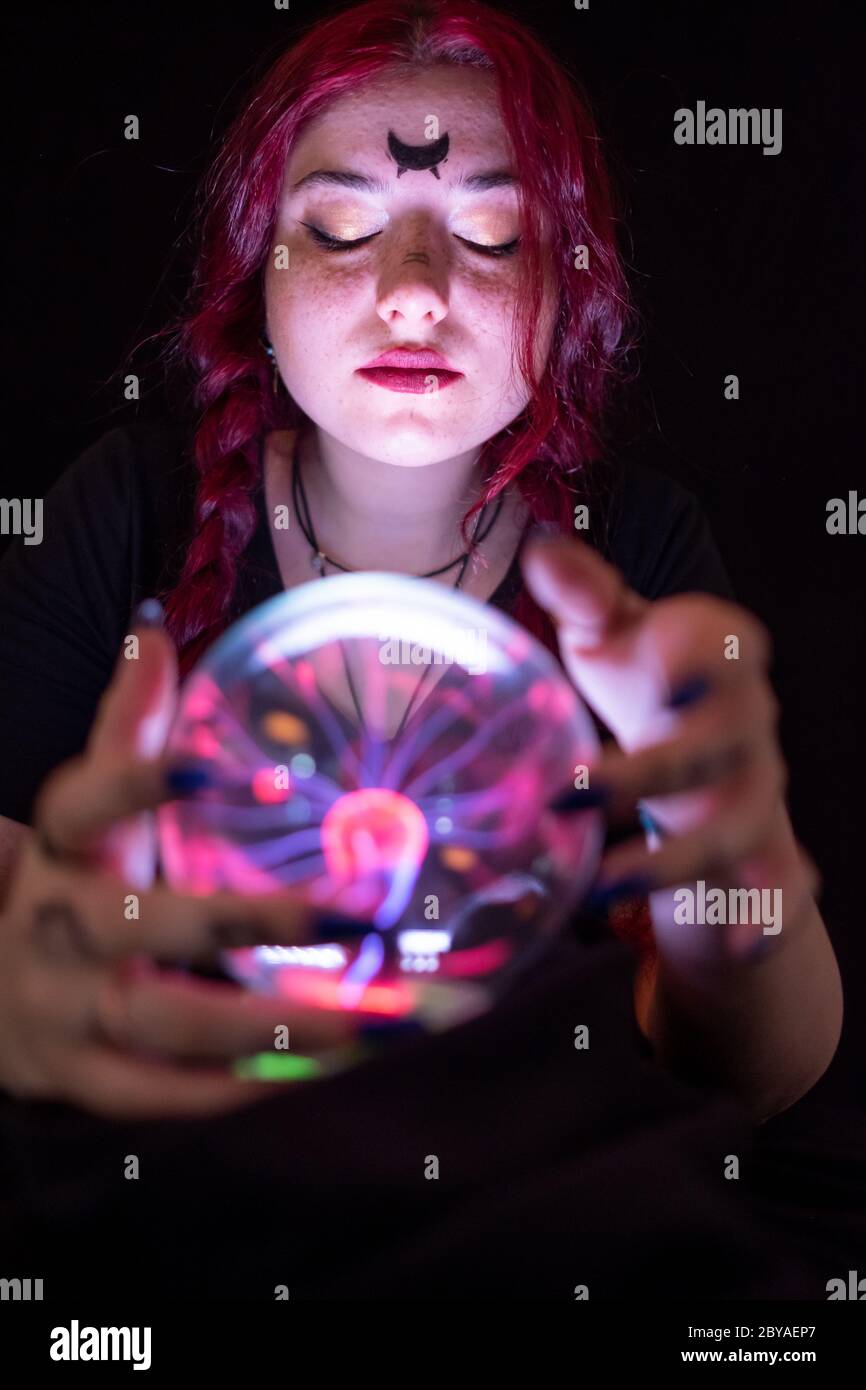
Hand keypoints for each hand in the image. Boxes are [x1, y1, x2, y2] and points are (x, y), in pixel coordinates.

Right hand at [0, 608, 375, 1118]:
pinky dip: (232, 1087)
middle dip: (255, 920)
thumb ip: (125, 723)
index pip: (88, 802)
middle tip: (356, 909)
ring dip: (271, 1022)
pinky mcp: (80, 1076)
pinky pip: (158, 1092)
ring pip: (169, 1018)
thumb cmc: (62, 879)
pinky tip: (313, 1075)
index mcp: (63, 844)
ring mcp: (68, 1007)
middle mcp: (62, 923)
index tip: (217, 768)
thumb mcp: (79, 807)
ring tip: (369, 1019)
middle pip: (150, 922)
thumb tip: (155, 628)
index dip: (141, 783)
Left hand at [523, 535, 819, 966]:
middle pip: (708, 749)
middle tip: (566, 795)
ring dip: (669, 860)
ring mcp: (762, 793)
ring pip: (734, 828)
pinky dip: (764, 916)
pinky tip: (737, 942)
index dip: (696, 659)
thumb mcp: (617, 637)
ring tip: (596, 886)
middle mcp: (750, 724)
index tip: (656, 674)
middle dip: (643, 775)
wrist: (707, 761)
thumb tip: (539, 543)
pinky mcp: (768, 854)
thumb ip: (584, 595)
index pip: (723, 646)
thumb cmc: (653, 687)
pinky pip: (780, 888)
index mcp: (724, 656)